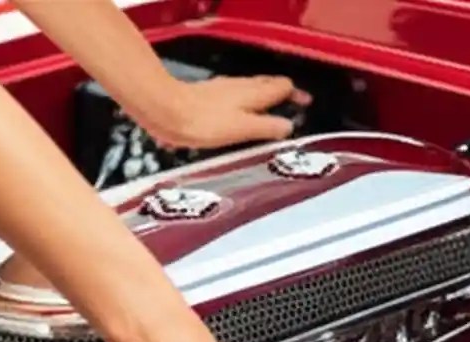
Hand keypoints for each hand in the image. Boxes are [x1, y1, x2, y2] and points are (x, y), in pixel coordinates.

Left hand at [136, 75, 311, 149]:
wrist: (164, 110)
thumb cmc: (203, 121)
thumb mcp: (243, 128)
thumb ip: (268, 127)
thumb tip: (288, 127)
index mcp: (253, 94)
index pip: (283, 87)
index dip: (296, 95)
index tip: (305, 102)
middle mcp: (240, 87)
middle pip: (268, 84)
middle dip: (282, 93)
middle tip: (293, 103)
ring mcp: (223, 89)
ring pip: (251, 88)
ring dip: (264, 97)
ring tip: (270, 109)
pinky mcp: (207, 96)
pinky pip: (234, 95)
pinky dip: (245, 102)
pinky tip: (239, 113)